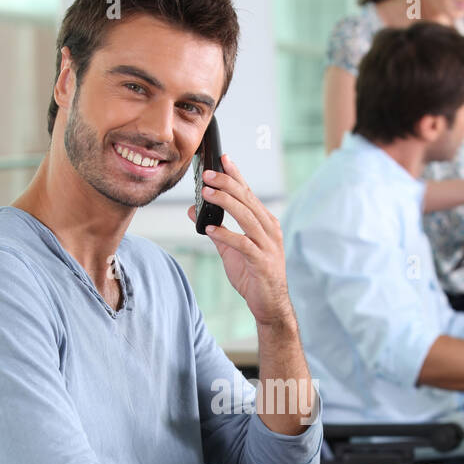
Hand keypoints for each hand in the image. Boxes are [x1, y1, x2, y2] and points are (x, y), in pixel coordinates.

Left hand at [187, 154, 292, 327]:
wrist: (270, 304)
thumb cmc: (252, 274)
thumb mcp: (229, 249)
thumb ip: (215, 229)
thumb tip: (194, 211)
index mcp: (264, 222)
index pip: (248, 193)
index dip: (236, 175)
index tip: (223, 158)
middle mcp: (269, 229)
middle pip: (247, 200)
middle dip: (227, 184)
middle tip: (208, 174)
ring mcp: (268, 245)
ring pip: (246, 217)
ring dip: (226, 203)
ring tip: (207, 193)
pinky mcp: (262, 262)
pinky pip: (243, 244)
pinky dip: (226, 234)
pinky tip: (211, 228)